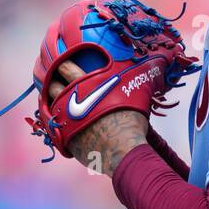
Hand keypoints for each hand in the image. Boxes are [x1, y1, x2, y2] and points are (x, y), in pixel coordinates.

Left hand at [46, 60, 148, 175]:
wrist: (123, 151)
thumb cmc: (132, 120)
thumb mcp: (140, 91)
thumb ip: (142, 76)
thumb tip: (162, 62)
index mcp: (88, 84)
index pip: (66, 65)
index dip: (61, 60)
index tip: (59, 58)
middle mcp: (72, 99)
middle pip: (52, 82)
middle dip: (48, 75)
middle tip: (47, 72)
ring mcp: (65, 118)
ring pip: (48, 102)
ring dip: (47, 95)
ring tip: (48, 92)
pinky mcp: (63, 136)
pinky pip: (50, 123)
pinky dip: (49, 117)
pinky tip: (52, 116)